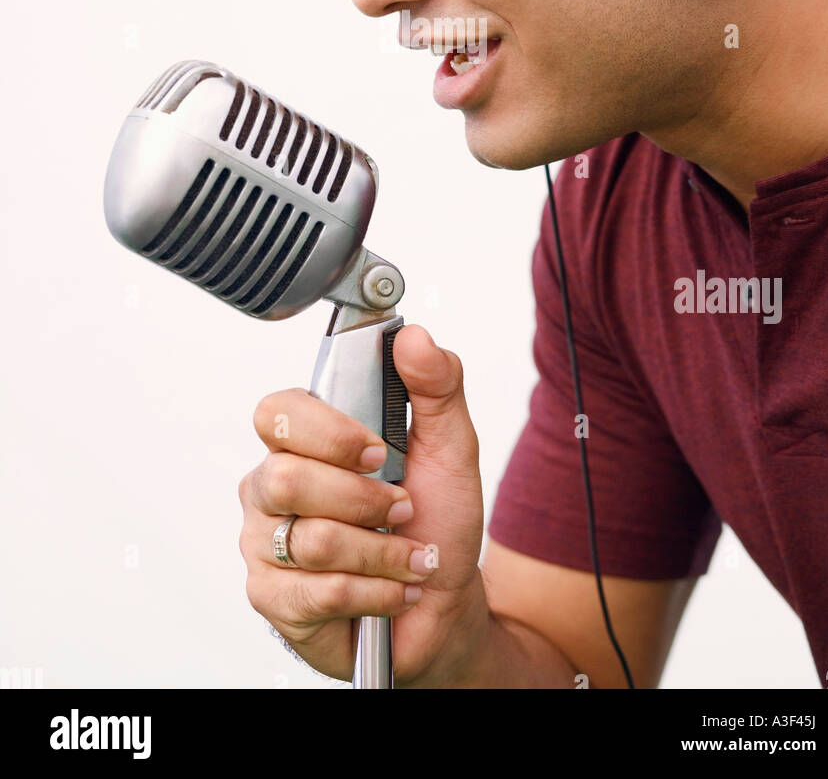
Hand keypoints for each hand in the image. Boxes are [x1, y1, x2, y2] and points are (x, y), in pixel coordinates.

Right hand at [238, 324, 488, 684]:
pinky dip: (375, 592)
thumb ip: (436, 385)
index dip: (328, 434)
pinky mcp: (271, 598)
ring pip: (310, 540)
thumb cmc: (436, 519)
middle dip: (364, 501)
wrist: (444, 602)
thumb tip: (413, 337)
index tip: (378, 452)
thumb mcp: (450, 447)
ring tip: (408, 556)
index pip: (278, 413)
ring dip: (382, 552)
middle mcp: (271, 486)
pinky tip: (393, 590)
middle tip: (403, 508)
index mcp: (304, 440)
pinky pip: (317, 592)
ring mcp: (264, 543)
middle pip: (286, 480)